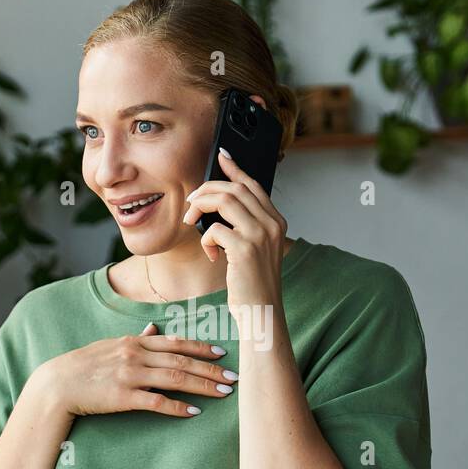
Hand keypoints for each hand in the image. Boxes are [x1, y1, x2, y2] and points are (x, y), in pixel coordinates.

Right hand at [35, 322, 235, 417]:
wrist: (57, 385)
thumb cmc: (84, 366)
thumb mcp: (110, 345)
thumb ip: (136, 339)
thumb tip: (154, 329)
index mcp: (134, 342)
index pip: (175, 342)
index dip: (201, 347)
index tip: (222, 352)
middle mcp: (135, 355)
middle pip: (182, 361)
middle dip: (211, 369)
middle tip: (234, 377)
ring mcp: (129, 375)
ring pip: (175, 379)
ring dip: (203, 386)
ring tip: (224, 393)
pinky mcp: (123, 397)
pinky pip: (156, 402)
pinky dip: (177, 407)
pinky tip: (194, 412)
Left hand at [181, 148, 287, 310]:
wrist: (261, 312)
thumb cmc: (253, 283)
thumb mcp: (254, 249)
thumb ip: (244, 226)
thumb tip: (217, 203)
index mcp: (276, 222)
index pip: (253, 185)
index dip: (235, 168)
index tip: (221, 156)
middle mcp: (272, 224)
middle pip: (235, 188)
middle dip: (207, 189)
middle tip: (191, 202)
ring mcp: (260, 235)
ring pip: (224, 199)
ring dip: (200, 206)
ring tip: (191, 220)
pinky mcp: (245, 248)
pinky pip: (214, 229)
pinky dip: (205, 239)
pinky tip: (211, 254)